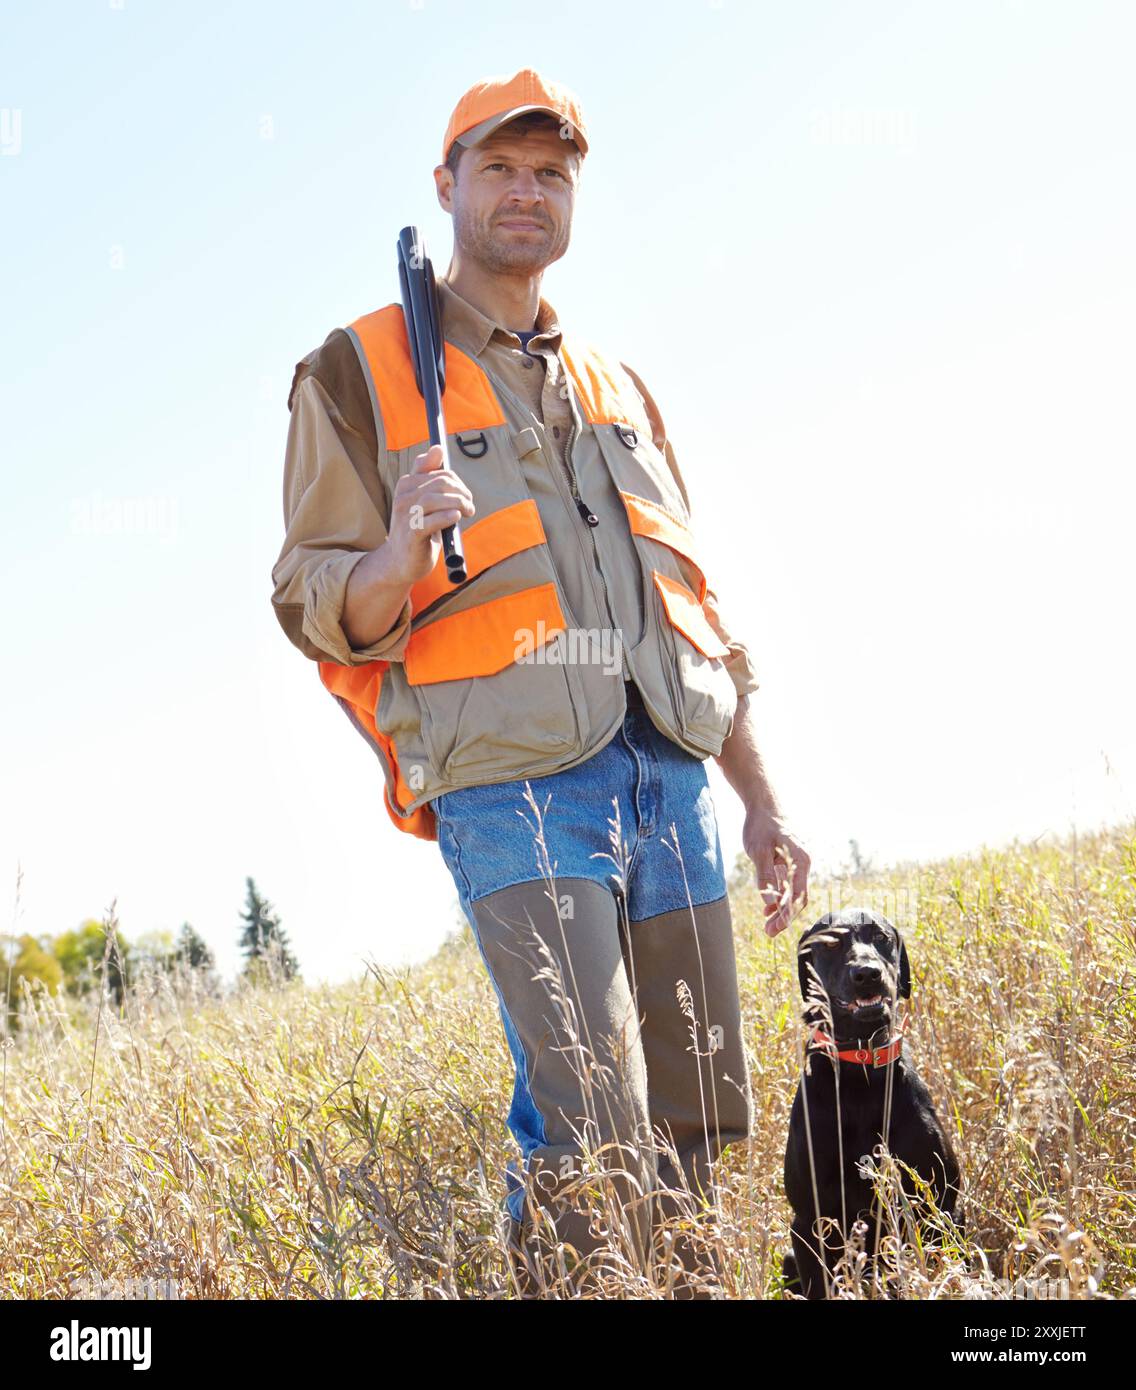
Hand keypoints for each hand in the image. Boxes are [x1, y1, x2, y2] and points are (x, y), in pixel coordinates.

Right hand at [385, 444, 475, 584]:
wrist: (401, 562)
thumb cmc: (417, 528)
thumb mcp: (423, 500)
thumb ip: (429, 475)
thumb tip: (438, 448)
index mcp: (406, 485)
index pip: (438, 472)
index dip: (457, 481)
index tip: (465, 495)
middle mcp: (402, 498)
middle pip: (438, 483)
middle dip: (461, 492)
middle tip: (470, 506)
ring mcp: (404, 517)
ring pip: (433, 499)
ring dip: (457, 503)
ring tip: (467, 512)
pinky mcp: (411, 535)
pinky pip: (429, 521)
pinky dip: (446, 517)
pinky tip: (456, 518)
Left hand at [742, 806, 809, 938]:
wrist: (763, 804)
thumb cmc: (762, 825)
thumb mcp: (759, 851)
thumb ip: (765, 876)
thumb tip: (769, 901)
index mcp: (801, 861)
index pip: (798, 895)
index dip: (788, 914)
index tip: (776, 927)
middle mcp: (803, 864)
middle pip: (797, 897)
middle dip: (784, 916)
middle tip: (769, 932)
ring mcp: (795, 863)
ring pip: (791, 892)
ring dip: (780, 909)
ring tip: (767, 925)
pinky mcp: (787, 862)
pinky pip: (785, 884)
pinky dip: (777, 896)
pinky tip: (767, 907)